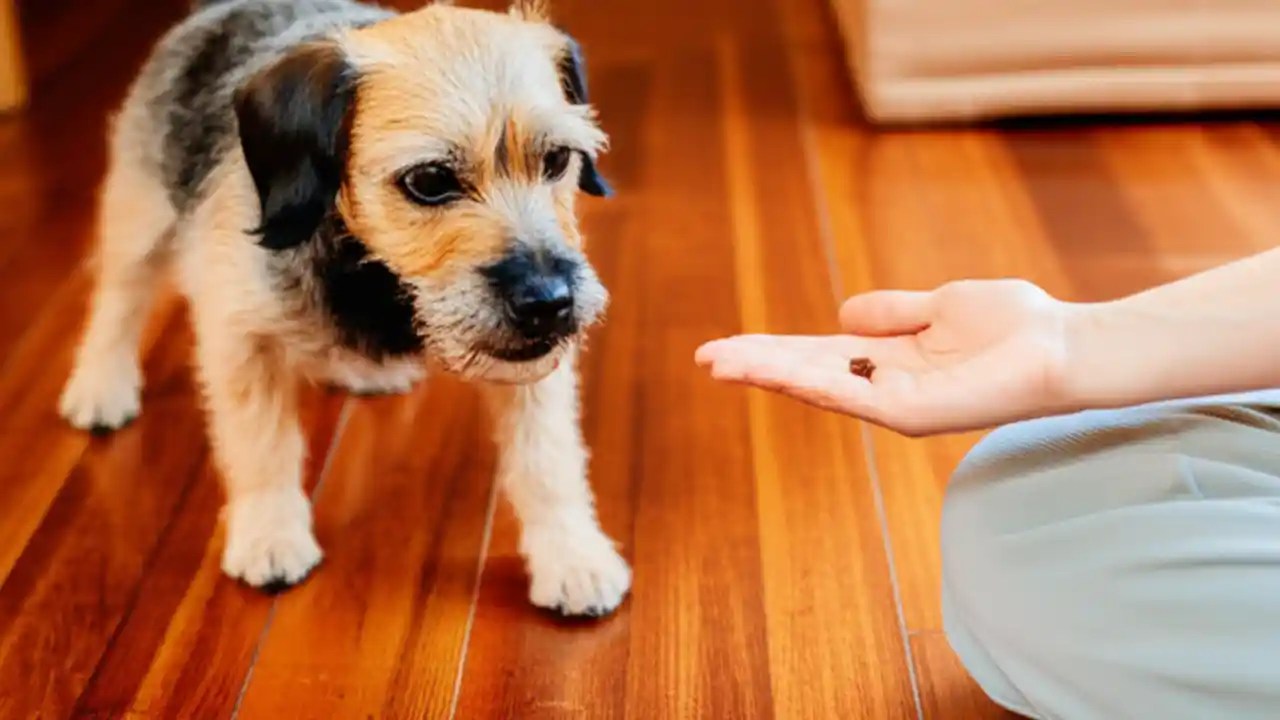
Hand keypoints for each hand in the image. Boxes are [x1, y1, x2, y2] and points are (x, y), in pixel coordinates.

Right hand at [695, 280, 1081, 435]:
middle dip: (755, 365)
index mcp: (888, 361)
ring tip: (720, 364)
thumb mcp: (940, 305)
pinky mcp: (911, 413)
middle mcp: (884, 387)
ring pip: (817, 386)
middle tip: (703, 359)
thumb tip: (843, 314)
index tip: (725, 345)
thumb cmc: (1015, 326)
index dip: (770, 349)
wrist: (1064, 347)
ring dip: (768, 374)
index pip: (816, 354)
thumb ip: (892, 311)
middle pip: (806, 373)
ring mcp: (894, 404)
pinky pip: (850, 396)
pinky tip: (776, 370)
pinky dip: (810, 382)